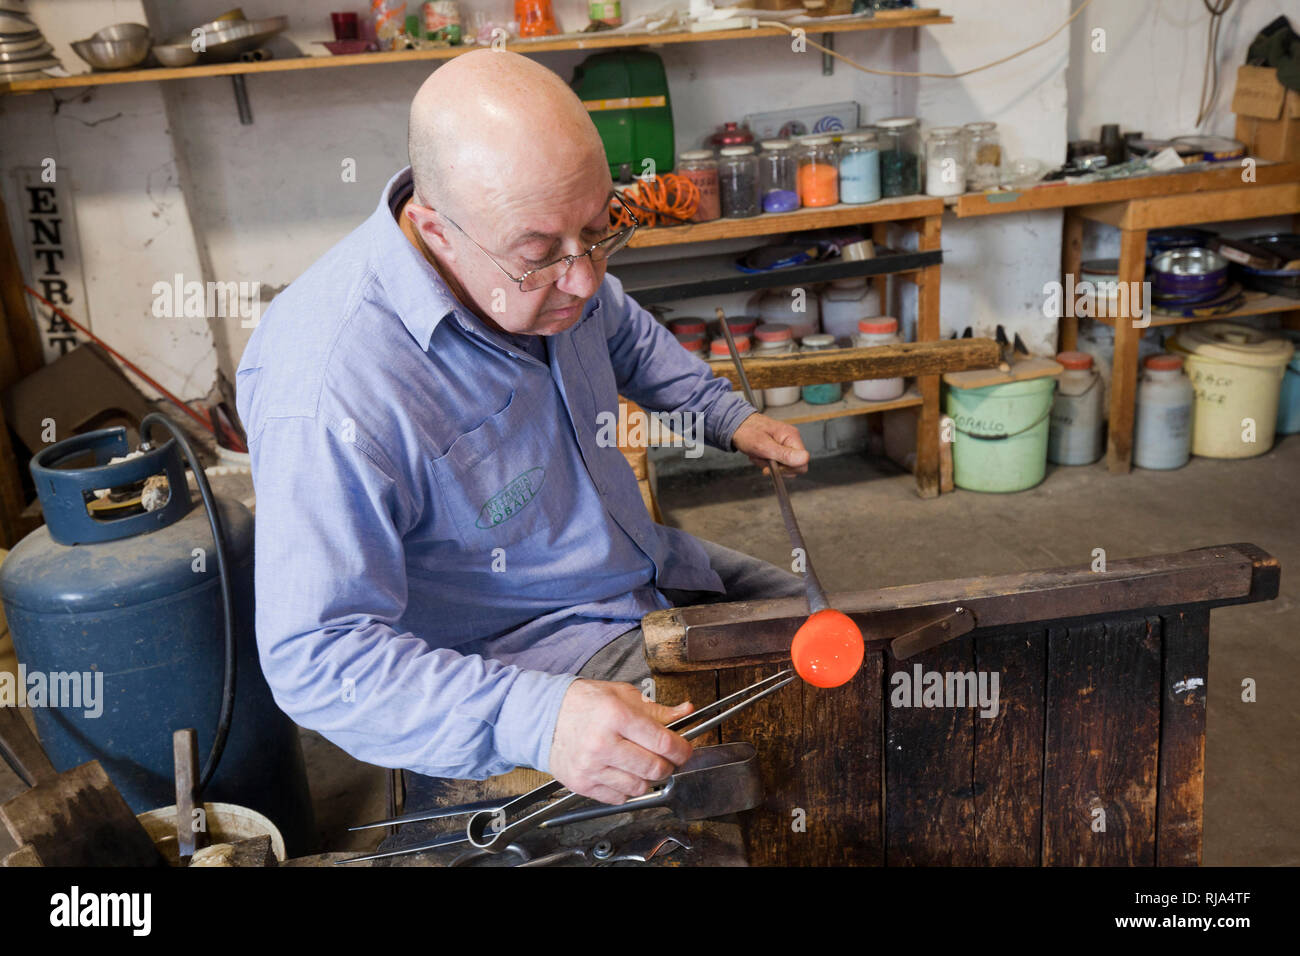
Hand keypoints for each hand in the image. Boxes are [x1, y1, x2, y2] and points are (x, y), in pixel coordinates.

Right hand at [549, 680, 694, 803]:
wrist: (545, 716)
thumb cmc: (583, 703)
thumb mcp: (621, 695)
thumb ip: (655, 709)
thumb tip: (685, 712)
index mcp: (615, 716)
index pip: (663, 742)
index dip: (682, 749)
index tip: (684, 750)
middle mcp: (603, 744)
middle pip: (655, 768)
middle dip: (668, 765)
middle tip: (666, 757)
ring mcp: (592, 767)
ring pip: (640, 787)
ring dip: (649, 778)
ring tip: (642, 763)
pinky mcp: (583, 784)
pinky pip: (619, 797)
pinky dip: (628, 788)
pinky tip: (622, 771)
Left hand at [731, 412, 809, 475]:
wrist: (736, 425)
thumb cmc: (747, 431)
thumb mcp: (763, 445)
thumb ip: (784, 454)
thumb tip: (804, 459)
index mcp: (792, 437)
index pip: (802, 463)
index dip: (788, 469)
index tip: (773, 466)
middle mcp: (791, 440)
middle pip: (793, 466)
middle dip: (776, 466)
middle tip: (762, 457)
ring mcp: (785, 445)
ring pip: (783, 467)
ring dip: (768, 464)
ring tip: (757, 454)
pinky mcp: (779, 449)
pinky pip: (776, 463)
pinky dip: (765, 462)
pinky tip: (758, 454)